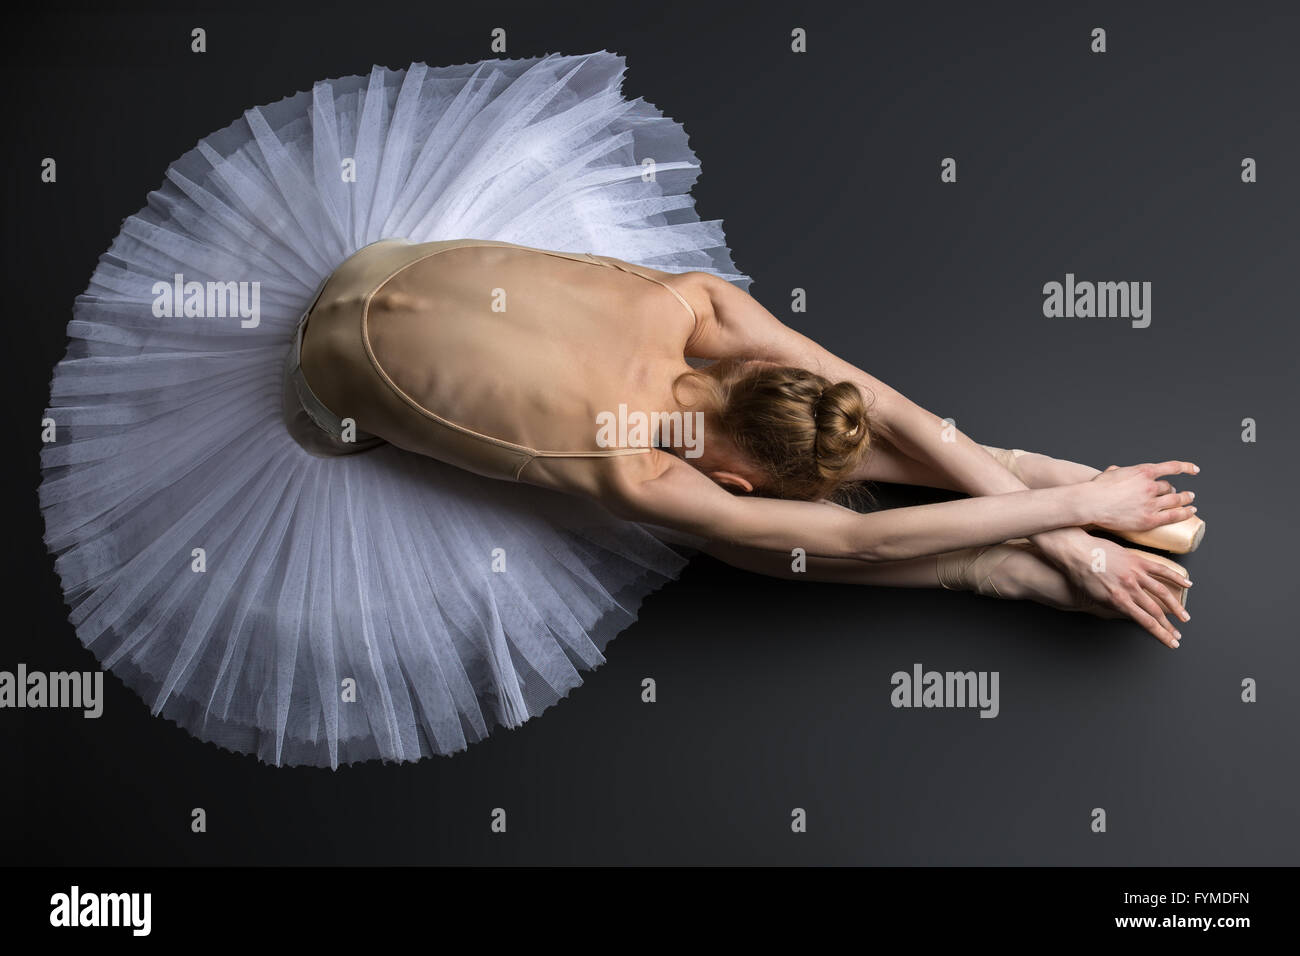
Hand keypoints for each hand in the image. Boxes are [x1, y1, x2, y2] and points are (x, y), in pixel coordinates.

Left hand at [1058, 535, 1191, 647]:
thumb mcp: (1094, 598)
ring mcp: (1135, 574)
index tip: (1171, 642)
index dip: (1160, 634)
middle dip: (1168, 626)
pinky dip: (1175, 577)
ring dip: (1176, 607)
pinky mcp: (1137, 560)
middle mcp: (1129, 589)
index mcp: (1118, 601)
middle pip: (1155, 612)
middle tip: (1178, 635)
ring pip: (1162, 593)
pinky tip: (1187, 584)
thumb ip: (1113, 606)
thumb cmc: (1080, 575)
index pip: (1145, 622)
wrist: (1075, 552)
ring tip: (1185, 617)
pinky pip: (1160, 569)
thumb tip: (1128, 613)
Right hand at [1085, 461, 1198, 534]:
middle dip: (1175, 490)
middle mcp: (1150, 486)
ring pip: (1175, 500)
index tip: (1193, 470)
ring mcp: (1151, 503)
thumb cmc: (1096, 489)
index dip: (1186, 467)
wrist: (1090, 503)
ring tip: (1191, 500)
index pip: (1172, 467)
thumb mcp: (1109, 473)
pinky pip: (1173, 515)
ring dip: (1186, 499)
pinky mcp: (1149, 519)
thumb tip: (1116, 470)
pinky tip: (1191, 511)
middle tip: (1180, 493)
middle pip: (1170, 487)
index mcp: (1143, 472)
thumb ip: (1117, 471)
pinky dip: (1185, 512)